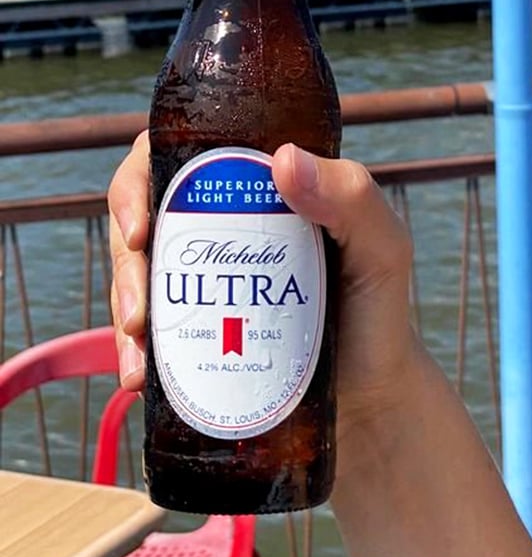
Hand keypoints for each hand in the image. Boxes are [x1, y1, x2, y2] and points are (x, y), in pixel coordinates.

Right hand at [109, 135, 416, 471]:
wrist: (371, 400)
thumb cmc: (379, 311)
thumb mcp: (382, 249)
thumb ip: (353, 197)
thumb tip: (282, 159)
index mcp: (259, 186)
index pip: (185, 156)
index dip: (141, 179)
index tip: (140, 227)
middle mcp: (222, 225)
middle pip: (145, 214)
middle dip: (125, 257)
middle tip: (139, 306)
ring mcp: (202, 279)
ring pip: (136, 272)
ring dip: (124, 305)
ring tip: (138, 350)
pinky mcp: (194, 330)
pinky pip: (146, 329)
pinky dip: (134, 350)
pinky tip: (140, 377)